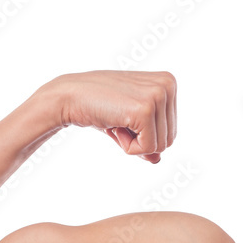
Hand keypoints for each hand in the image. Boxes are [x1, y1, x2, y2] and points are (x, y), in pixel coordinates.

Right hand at [38, 70, 176, 163]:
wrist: (70, 97)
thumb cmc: (99, 107)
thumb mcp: (130, 122)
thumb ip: (148, 138)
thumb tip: (158, 160)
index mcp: (168, 82)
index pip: (171, 130)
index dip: (145, 134)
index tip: (125, 115)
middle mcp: (167, 85)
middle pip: (170, 139)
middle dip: (141, 140)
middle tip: (119, 120)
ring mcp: (158, 95)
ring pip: (161, 146)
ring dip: (133, 143)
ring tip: (116, 121)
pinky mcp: (145, 110)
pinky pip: (148, 148)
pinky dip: (128, 147)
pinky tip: (114, 125)